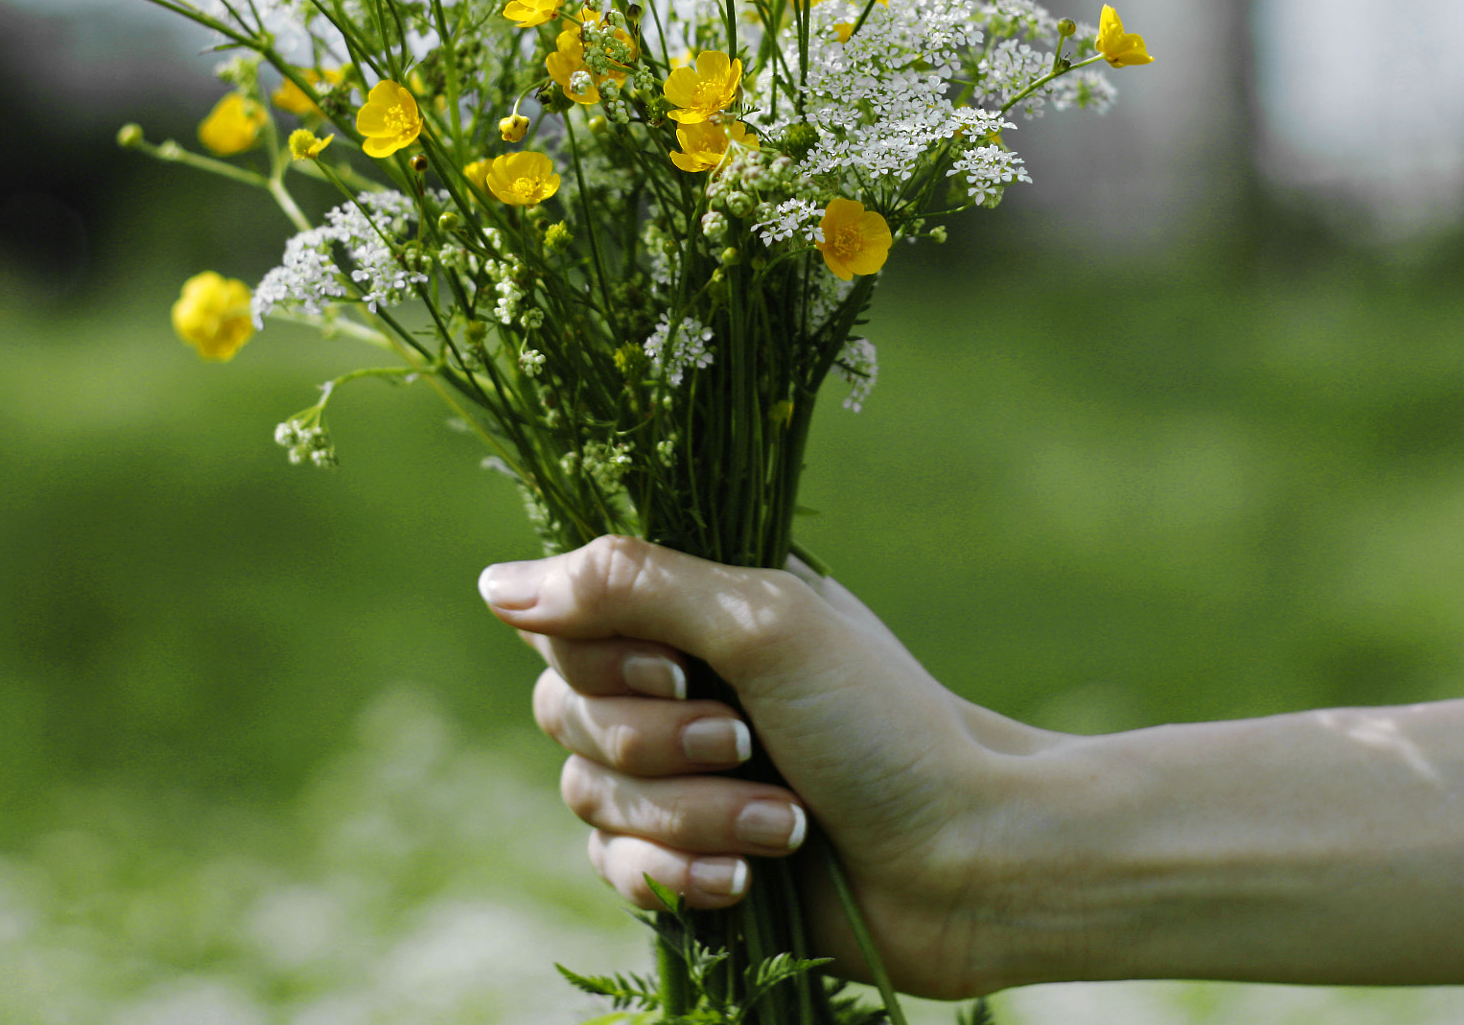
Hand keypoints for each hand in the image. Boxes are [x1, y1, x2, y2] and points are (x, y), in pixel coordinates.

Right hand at [478, 535, 1066, 999]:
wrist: (966, 857)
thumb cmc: (884, 725)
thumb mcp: (765, 625)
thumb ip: (631, 588)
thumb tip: (496, 583)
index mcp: (693, 609)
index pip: (564, 616)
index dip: (604, 654)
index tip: (682, 666)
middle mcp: (672, 684)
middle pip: (564, 711)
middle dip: (657, 744)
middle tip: (749, 742)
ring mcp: (676, 778)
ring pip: (590, 798)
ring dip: (692, 816)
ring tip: (785, 823)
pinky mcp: (683, 862)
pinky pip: (615, 870)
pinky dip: (682, 876)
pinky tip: (747, 880)